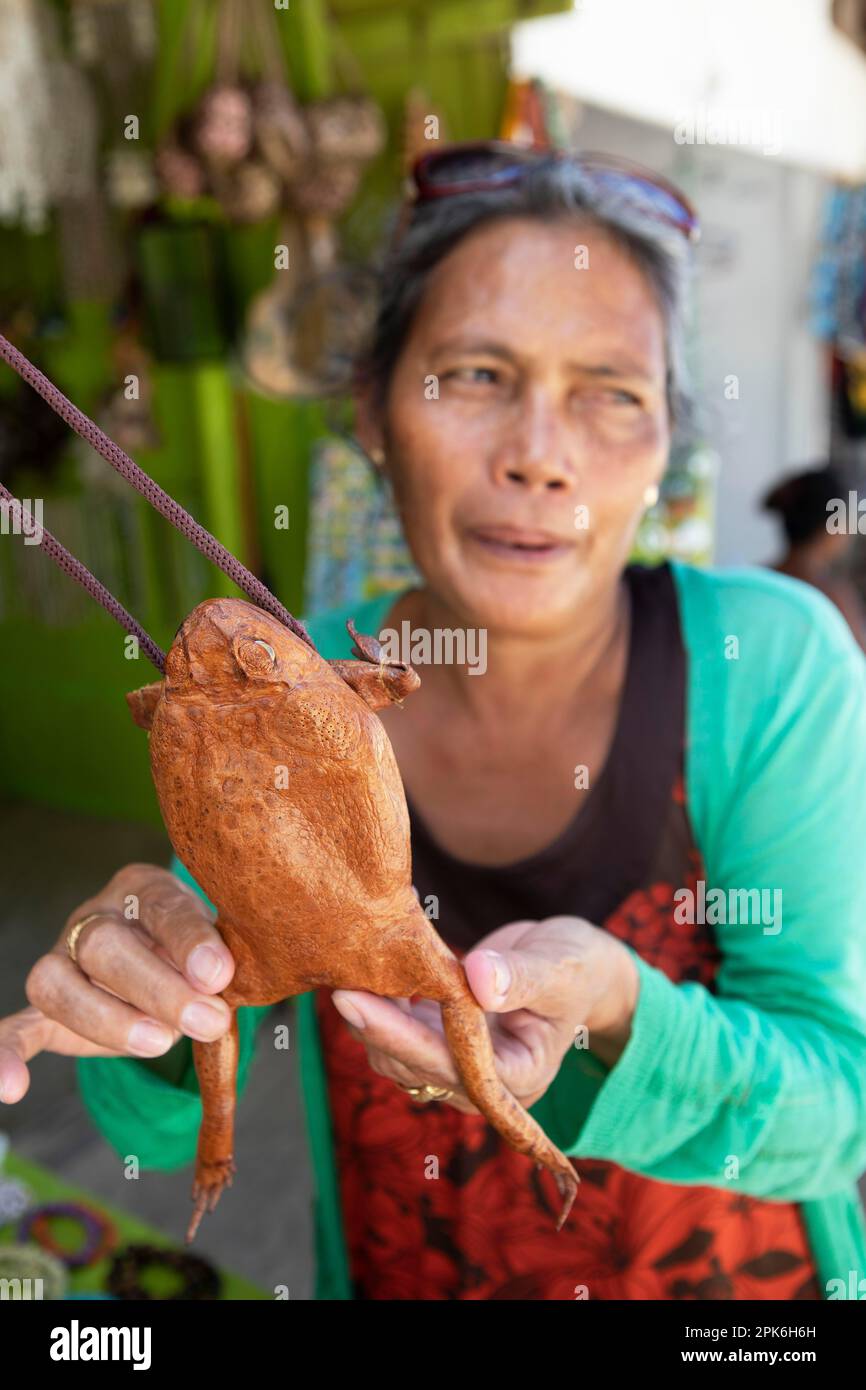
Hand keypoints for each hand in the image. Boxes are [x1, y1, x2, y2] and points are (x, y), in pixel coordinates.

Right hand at [0, 863, 236, 1103]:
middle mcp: (93, 919)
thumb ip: (217, 958)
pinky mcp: (45, 1008)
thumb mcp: (216, 942)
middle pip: (104, 945)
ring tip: (160, 1043)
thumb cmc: (195, 950)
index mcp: (141, 889)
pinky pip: (16, 1027)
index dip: (190, 942)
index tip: (219, 975)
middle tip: (206, 1020)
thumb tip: (216, 984)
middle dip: (158, 989)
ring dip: (109, 1021)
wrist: (168, 962)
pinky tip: (11, 1087)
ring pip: (57, 983)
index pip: (161, 907)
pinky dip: (6, 1054)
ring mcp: (62, 961)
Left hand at [331, 915, 639, 1114]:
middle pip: (411, 1065)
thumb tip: (478, 978)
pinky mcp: (440, 1041)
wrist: (573, 967)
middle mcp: (483, 1083)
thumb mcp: (560, 967)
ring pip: (396, 1052)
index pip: (447, 1065)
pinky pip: (399, 1029)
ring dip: (372, 1014)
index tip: (354, 1003)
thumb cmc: (575, 968)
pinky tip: (370, 967)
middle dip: (372, 1025)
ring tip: (349, 968)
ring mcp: (458, 1064)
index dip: (397, 1036)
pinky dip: (382, 1001)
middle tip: (336, 981)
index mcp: (519, 1077)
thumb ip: (521, 975)